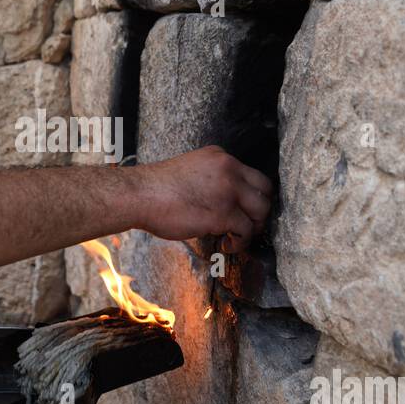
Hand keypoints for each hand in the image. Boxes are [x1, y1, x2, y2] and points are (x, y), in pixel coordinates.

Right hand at [137, 145, 272, 254]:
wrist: (139, 195)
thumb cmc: (156, 189)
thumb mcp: (191, 171)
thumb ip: (211, 180)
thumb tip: (222, 202)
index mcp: (220, 157)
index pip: (252, 175)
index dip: (252, 196)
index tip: (244, 210)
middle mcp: (229, 169)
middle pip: (265, 190)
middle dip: (260, 211)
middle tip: (248, 226)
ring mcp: (228, 190)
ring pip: (261, 211)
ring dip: (253, 228)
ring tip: (237, 238)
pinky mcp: (223, 213)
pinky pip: (246, 231)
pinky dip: (241, 242)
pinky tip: (227, 246)